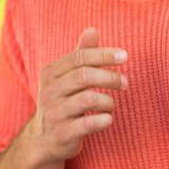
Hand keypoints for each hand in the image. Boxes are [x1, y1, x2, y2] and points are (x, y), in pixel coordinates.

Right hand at [24, 27, 126, 162]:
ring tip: (111, 104)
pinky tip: (108, 119)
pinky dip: (103, 119)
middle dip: (109, 77)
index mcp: (50, 73)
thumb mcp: (66, 77)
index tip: (124, 56)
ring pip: (88, 99)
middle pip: (84, 76)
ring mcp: (55, 113)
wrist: (43, 139)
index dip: (103, 55)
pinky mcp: (63, 133)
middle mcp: (50, 91)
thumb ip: (80, 55)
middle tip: (124, 83)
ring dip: (108, 100)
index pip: (79, 57)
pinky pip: (88, 124)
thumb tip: (92, 29)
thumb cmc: (62, 102)